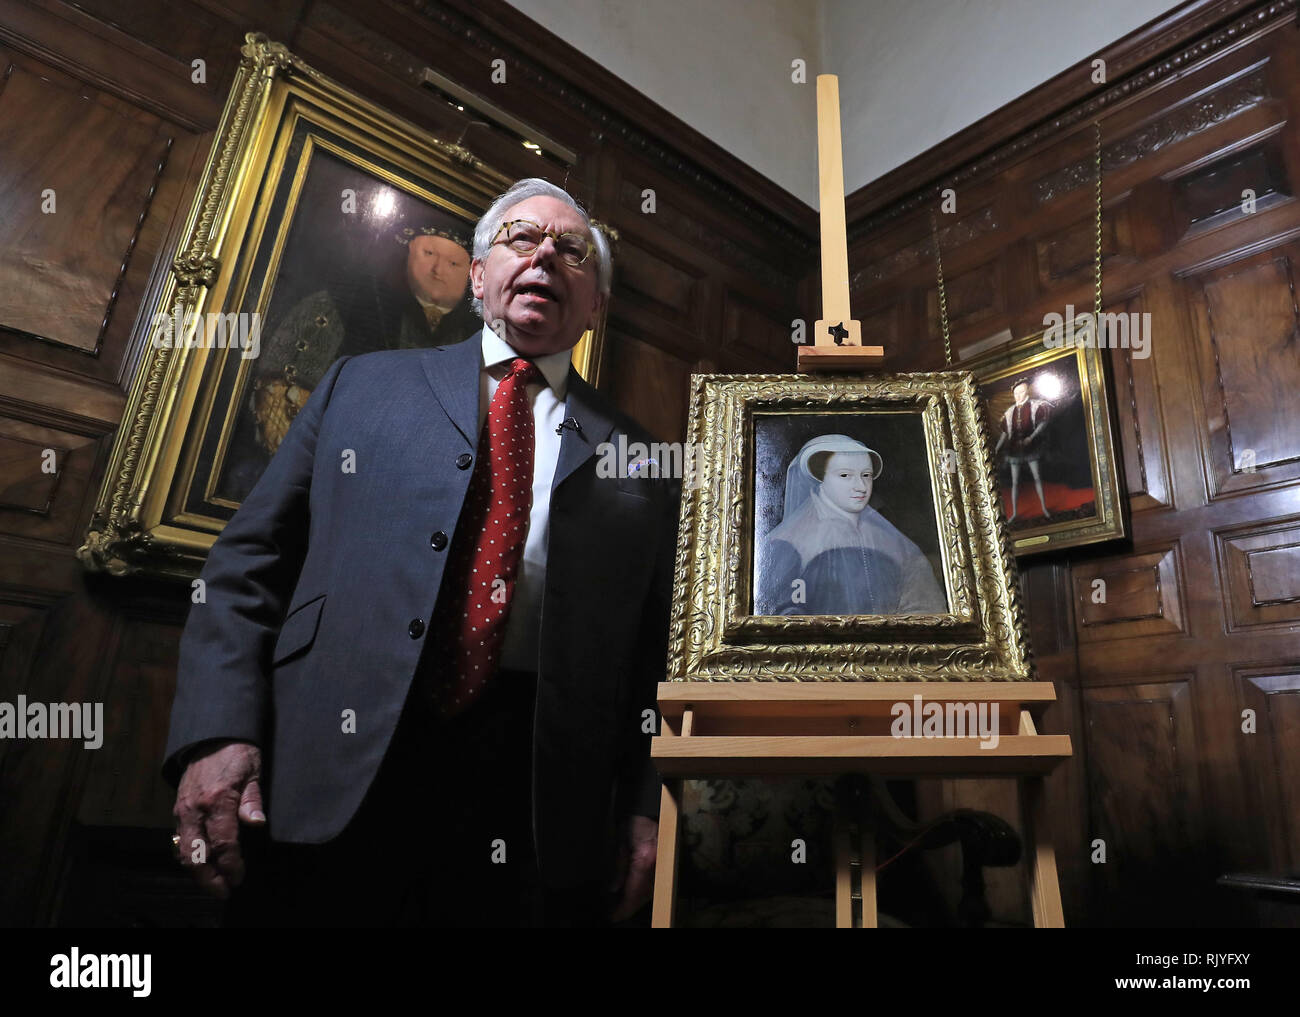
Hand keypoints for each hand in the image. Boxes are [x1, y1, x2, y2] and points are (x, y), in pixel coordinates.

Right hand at [172, 740, 264, 897]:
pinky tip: (203, 864)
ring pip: (183, 851)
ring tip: (214, 883)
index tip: (239, 878)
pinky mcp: (178, 809)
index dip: (231, 865)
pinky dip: (189, 856)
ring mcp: (183, 809)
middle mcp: (195, 809)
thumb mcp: (253, 771)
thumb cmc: (238, 752)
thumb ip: (252, 800)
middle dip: (208, 878)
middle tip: (224, 891)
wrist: (212, 735)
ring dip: (197, 871)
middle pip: (196, 855)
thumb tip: (257, 824)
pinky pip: (179, 840)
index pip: (223, 843)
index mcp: (217, 800)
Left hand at [608, 815, 657, 921]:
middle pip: (644, 896)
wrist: (651, 808)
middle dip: (629, 907)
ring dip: (637, 901)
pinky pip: (654, 883)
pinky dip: (644, 892)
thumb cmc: (633, 823)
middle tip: (615, 914)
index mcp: (644, 862)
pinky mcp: (665, 863)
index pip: (634, 892)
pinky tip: (634, 895)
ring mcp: (663, 866)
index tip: (613, 917)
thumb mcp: (621, 844)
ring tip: (622, 907)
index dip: (624, 908)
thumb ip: (619, 868)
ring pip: (651, 892)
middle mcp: (656, 867)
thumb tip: (613, 890)